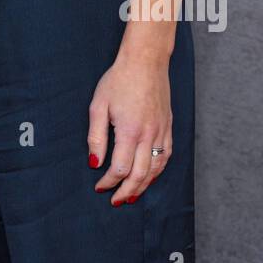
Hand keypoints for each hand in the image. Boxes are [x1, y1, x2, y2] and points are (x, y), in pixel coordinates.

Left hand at [87, 52, 171, 204]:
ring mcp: (162, 132)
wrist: (145, 61)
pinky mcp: (168, 127)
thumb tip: (94, 163)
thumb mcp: (99, 105)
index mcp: (130, 131)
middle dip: (127, 192)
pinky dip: (157, 171)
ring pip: (156, 169)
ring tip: (132, 195)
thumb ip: (96, 137)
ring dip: (144, 186)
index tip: (99, 186)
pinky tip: (149, 175)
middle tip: (116, 201)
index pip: (120, 168)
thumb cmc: (119, 80)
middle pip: (140, 175)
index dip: (108, 182)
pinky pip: (166, 157)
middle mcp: (149, 135)